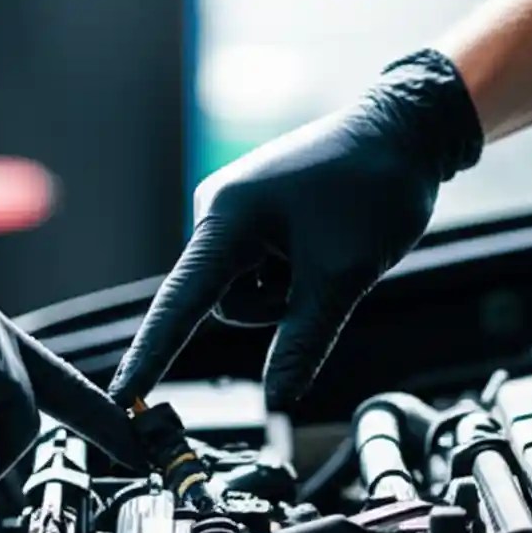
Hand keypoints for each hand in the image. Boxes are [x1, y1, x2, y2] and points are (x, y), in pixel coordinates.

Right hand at [109, 50, 482, 409]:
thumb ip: (303, 342)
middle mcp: (217, 212)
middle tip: (328, 275)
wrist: (406, 131)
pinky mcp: (254, 215)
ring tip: (329, 253)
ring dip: (289, 293)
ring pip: (246, 292)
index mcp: (226, 218)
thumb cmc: (374, 188)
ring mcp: (235, 212)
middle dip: (277, 307)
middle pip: (225, 302)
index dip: (152, 356)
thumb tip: (277, 401)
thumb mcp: (343, 276)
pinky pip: (261, 270)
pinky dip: (294, 274)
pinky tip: (323, 244)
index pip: (181, 303)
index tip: (125, 398)